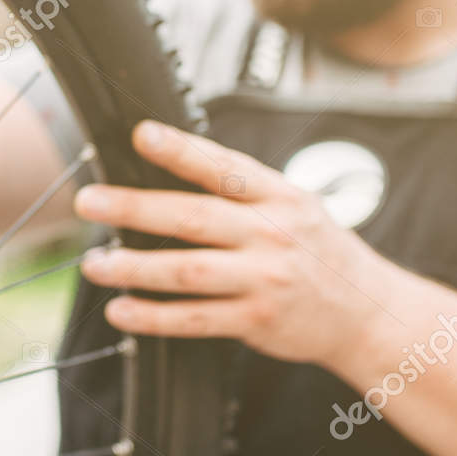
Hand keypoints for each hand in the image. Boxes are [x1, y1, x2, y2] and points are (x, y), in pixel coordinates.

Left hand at [74, 120, 408, 368]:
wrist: (369, 313)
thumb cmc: (318, 251)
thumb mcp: (296, 205)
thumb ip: (244, 189)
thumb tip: (174, 160)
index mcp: (279, 196)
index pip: (225, 167)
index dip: (181, 149)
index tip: (141, 134)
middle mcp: (272, 234)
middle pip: (193, 218)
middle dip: (134, 208)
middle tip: (88, 201)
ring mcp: (265, 280)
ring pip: (187, 272)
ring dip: (133, 268)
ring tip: (93, 264)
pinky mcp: (256, 321)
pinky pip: (195, 320)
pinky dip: (153, 317)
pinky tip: (121, 311)